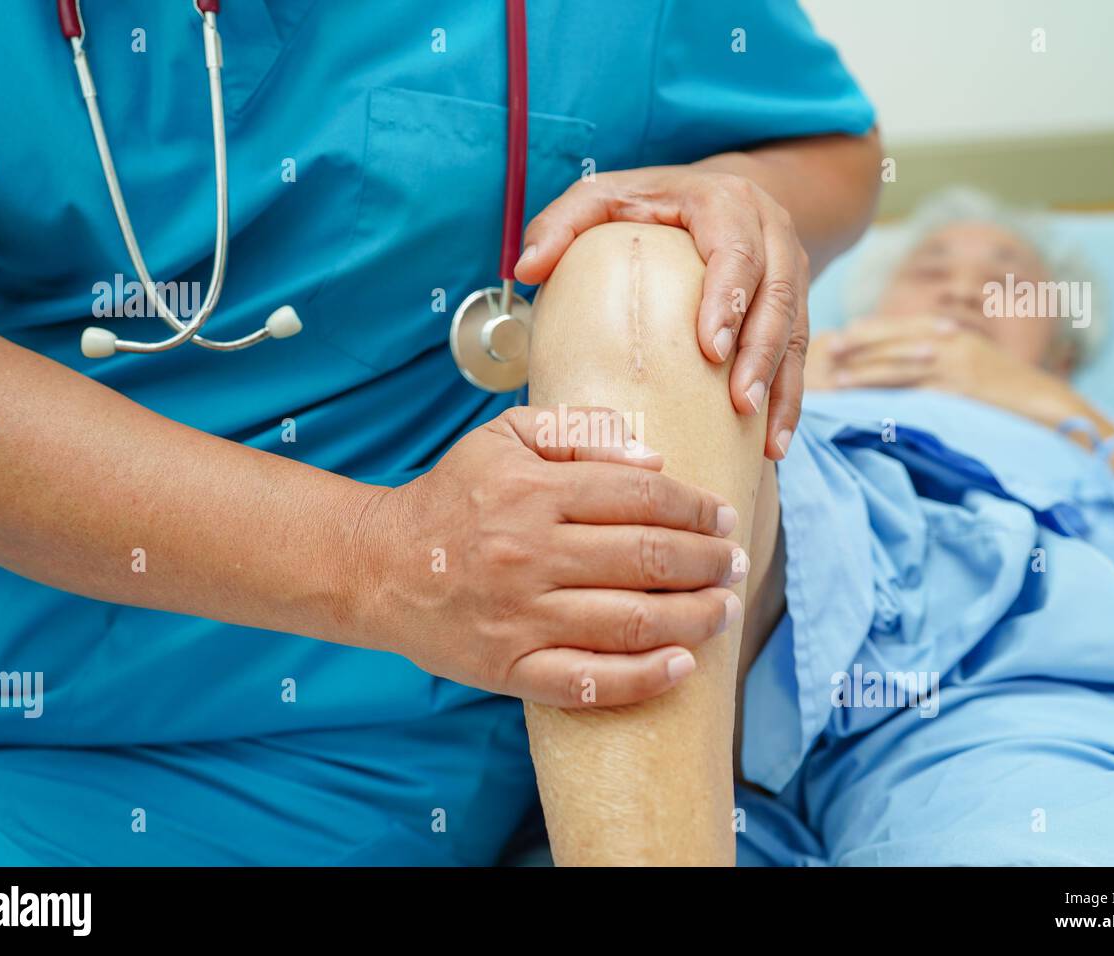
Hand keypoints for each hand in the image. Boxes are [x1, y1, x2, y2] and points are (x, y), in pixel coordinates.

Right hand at [360, 407, 745, 707]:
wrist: (379, 566)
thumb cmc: (452, 498)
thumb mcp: (503, 437)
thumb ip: (578, 430)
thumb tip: (652, 461)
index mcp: (533, 490)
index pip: (641, 497)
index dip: (696, 508)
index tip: (723, 518)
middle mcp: (531, 552)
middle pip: (648, 559)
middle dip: (708, 562)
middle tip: (735, 563)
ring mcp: (521, 616)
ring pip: (631, 621)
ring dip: (694, 617)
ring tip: (724, 609)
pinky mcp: (509, 668)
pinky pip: (588, 682)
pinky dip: (642, 678)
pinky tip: (681, 666)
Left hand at [515, 165, 809, 460]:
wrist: (712, 197)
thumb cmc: (647, 203)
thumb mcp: (601, 197)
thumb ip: (561, 223)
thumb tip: (525, 268)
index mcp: (725, 202)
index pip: (736, 250)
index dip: (728, 299)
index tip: (710, 350)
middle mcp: (770, 232)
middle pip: (778, 296)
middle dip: (762, 353)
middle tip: (739, 403)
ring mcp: (790, 270)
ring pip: (797, 330)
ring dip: (781, 387)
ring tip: (765, 441)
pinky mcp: (796, 305)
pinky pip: (801, 356)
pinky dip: (789, 402)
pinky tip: (772, 447)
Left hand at [824, 316, 1080, 426]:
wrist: (1047, 402)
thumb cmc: (1011, 390)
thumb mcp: (978, 364)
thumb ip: (949, 357)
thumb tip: (917, 364)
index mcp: (956, 333)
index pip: (906, 325)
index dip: (874, 328)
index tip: (846, 330)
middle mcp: (952, 341)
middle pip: (895, 338)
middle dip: (860, 342)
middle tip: (829, 347)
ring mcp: (954, 363)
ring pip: (898, 361)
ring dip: (864, 367)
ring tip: (836, 375)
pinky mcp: (956, 387)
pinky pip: (911, 387)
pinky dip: (882, 389)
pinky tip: (860, 394)